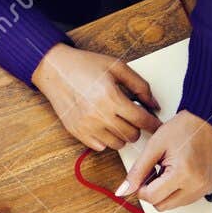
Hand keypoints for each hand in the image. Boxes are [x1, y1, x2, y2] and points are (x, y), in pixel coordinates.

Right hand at [32, 44, 160, 150]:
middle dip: (136, 126)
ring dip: (122, 134)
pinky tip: (103, 124)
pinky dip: (106, 139)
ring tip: (116, 119)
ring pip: (118, 144)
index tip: (157, 125)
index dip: (154, 124)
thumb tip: (155, 104)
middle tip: (131, 115)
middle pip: (132, 135)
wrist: (54, 70)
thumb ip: (140, 85)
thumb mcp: (117, 67)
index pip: (142, 120)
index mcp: (111, 97)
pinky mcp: (78, 133)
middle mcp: (99, 115)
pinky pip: (101, 147)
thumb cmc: (85, 65)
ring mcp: (87, 127)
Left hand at [116, 111, 211, 210]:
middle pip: (162, 206)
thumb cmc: (183, 129)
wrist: (206, 122)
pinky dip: (176, 191)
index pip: (152, 198)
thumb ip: (137, 170)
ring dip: (165, 193)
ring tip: (168, 171)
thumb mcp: (154, 146)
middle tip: (155, 172)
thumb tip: (124, 190)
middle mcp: (196, 185)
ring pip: (173, 205)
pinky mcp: (207, 188)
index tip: (142, 177)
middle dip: (153, 192)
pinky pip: (185, 200)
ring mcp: (203, 189)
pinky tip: (177, 175)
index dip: (141, 189)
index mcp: (182, 174)